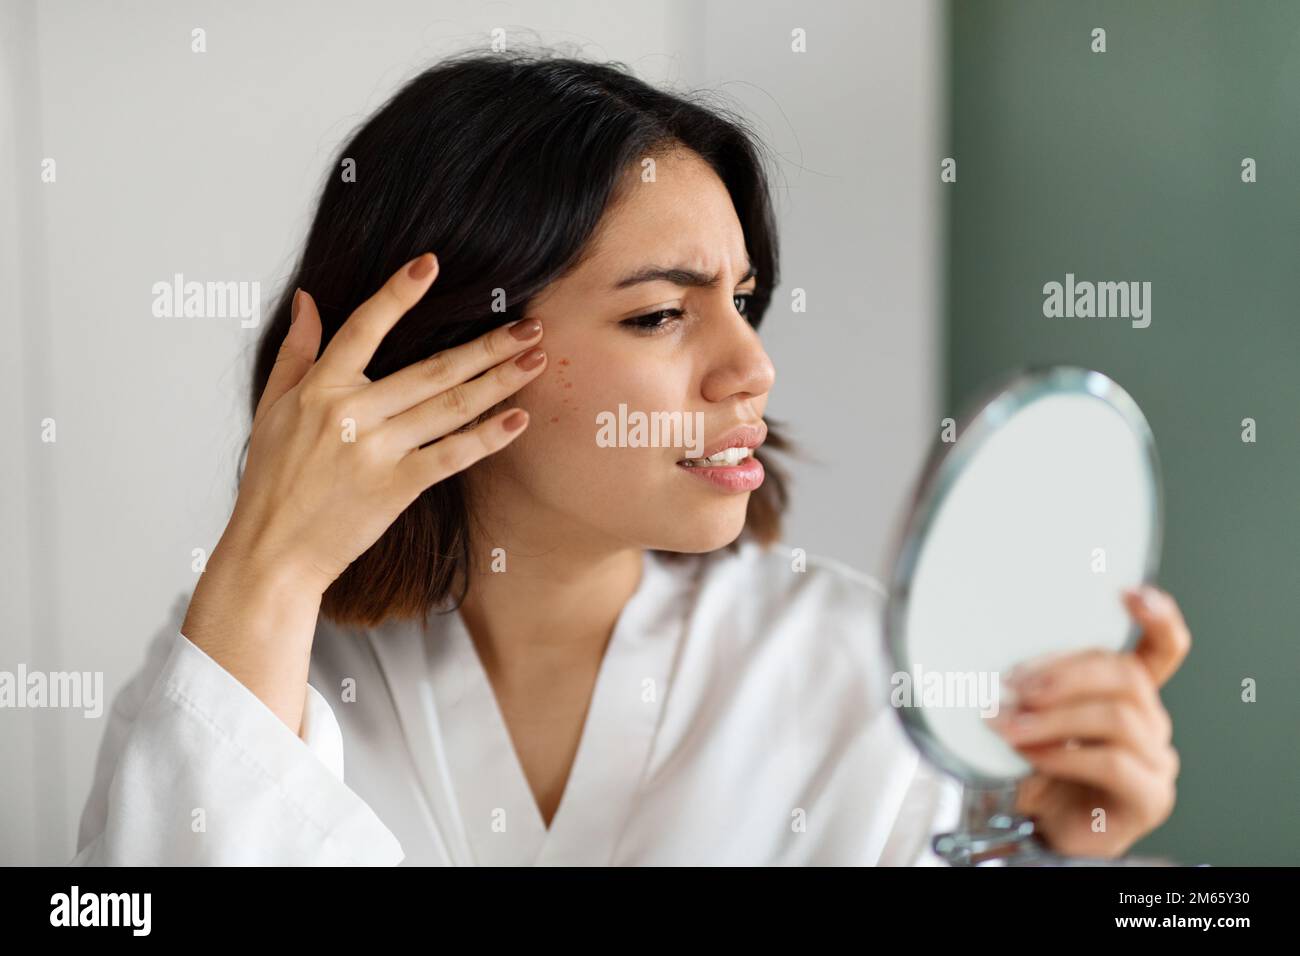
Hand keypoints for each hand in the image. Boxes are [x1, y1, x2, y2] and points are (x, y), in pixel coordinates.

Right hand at [229, 251, 546, 592]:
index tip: (432, 263)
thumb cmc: (272, 480)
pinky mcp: (396, 488)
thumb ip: (295, 350)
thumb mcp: (271, 408)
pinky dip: (487, 438)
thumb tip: (308, 297)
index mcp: (320, 389)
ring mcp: (376, 451)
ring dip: (499, 382)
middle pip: (431, 369)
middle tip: (530, 326)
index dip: (398, 294)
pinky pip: (451, 456)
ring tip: (537, 361)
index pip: (364, 327)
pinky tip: (518, 419)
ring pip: (450, 407)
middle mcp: (351, 414)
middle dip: (487, 345)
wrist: (272, 552)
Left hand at [986, 585, 1190, 857]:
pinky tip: (1030, 754)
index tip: (1130, 592)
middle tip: (1015, 685)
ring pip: (1117, 717)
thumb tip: (1000, 664)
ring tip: (1010, 725)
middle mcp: (1150, 721)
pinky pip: (1113, 763)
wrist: (1044, 830)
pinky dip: (1063, 753)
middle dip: (1065, 672)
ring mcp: (1156, 759)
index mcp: (1127, 692)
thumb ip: (1031, 686)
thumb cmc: (1039, 769)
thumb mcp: (1031, 715)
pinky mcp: (1148, 796)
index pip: (1161, 647)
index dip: (1156, 617)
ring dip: (1054, 716)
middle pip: (1126, 675)